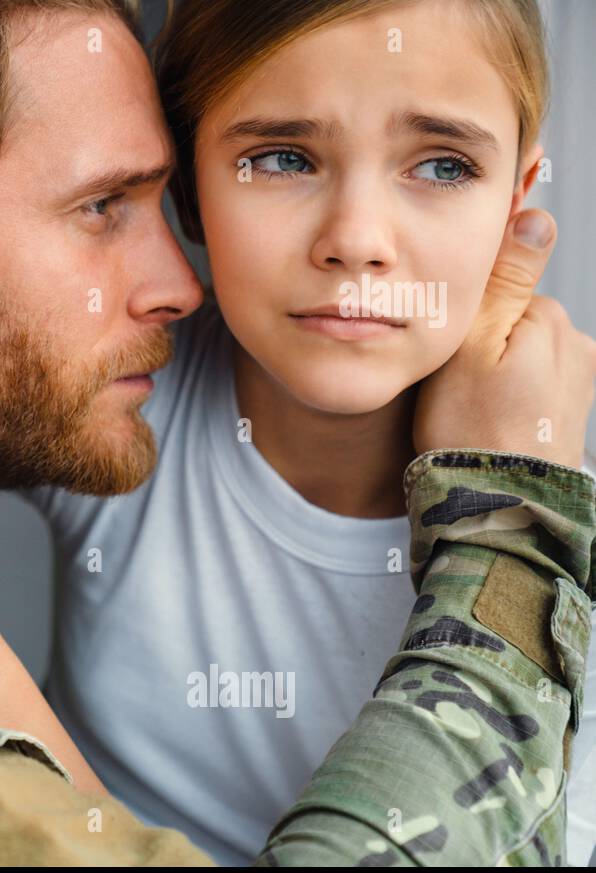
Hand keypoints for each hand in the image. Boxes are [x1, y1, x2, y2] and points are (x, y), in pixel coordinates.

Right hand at [414, 208, 595, 466]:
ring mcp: (578, 380)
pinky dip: (505, 398)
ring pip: (518, 354)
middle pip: (510, 321)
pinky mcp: (569, 411)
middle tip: (453, 386)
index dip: (462, 317)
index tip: (445, 351)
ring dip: (492, 373)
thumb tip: (537, 217)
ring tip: (468, 409)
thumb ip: (504, 280)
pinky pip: (527, 386)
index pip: (498, 291)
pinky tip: (486, 421)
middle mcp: (576, 344)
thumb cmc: (472, 429)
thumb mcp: (472, 344)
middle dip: (481, 345)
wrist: (499, 504)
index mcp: (550, 319)